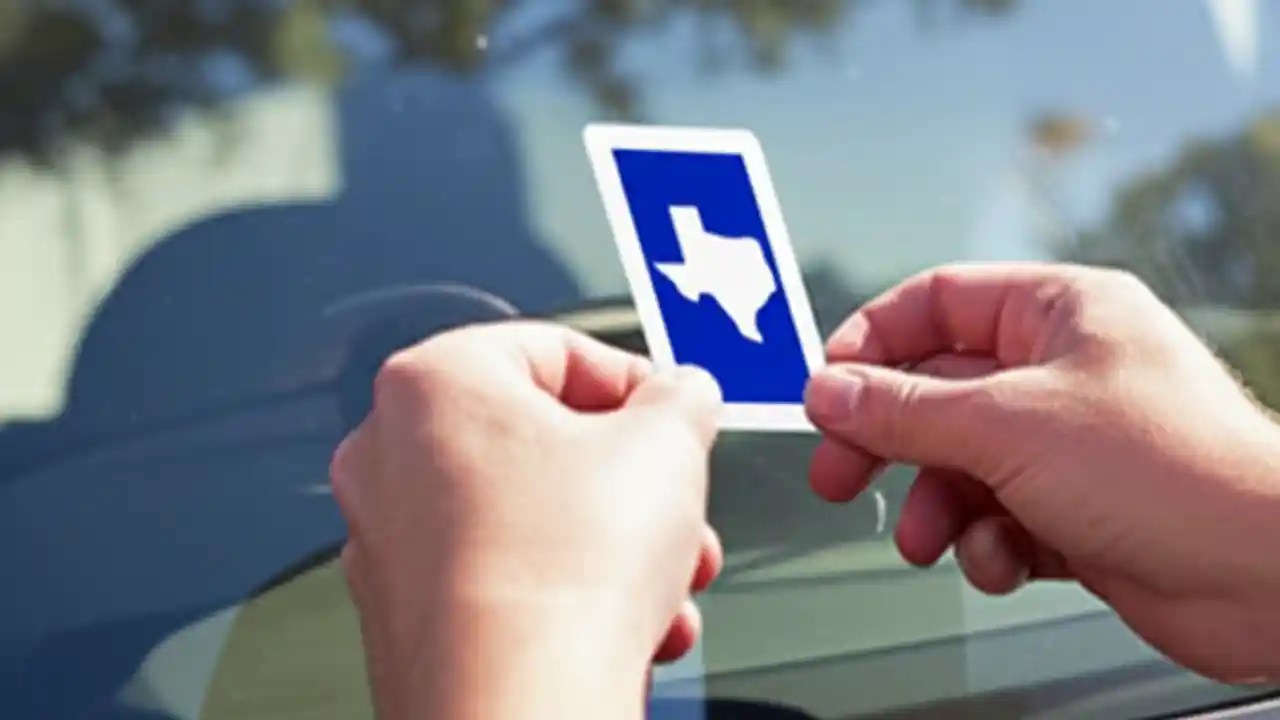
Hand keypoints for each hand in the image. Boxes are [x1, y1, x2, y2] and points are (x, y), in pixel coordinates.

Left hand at [330, 321, 722, 719]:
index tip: (676, 418)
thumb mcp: (667, 442)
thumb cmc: (566, 570)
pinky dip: (570, 597)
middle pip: (544, 443)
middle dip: (633, 484)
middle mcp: (389, 455)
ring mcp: (388, 542)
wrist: (516, 708)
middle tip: (679, 507)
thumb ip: (681, 398)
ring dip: (615, 546)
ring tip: (671, 582)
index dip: (637, 384)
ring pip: (532, 520)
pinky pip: (506, 583)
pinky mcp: (407, 620)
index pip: (555, 350)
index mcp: (434, 381)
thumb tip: (683, 396)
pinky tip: (631, 630)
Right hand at [804, 262, 1279, 683]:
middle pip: (937, 391)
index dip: (872, 341)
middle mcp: (1063, 371)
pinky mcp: (1078, 510)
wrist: (1268, 580)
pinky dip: (987, 543)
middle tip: (838, 473)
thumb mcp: (1007, 427)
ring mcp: (1070, 443)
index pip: (938, 302)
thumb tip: (828, 388)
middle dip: (887, 440)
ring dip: (936, 505)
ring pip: (962, 464)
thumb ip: (904, 410)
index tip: (825, 386)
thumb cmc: (1173, 474)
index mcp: (1060, 313)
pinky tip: (1001, 559)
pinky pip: (999, 517)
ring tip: (929, 538)